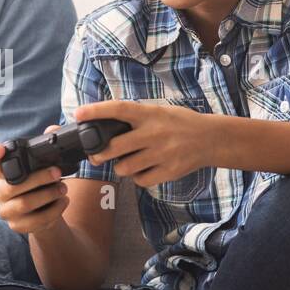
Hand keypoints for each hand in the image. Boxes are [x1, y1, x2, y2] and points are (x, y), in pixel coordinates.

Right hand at [0, 124, 69, 234]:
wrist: (44, 214)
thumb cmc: (40, 184)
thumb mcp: (42, 166)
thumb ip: (45, 147)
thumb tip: (52, 130)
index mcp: (1, 173)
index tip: (1, 149)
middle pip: (11, 186)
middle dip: (38, 179)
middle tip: (57, 173)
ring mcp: (6, 210)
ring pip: (24, 204)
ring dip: (48, 195)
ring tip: (64, 188)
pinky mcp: (17, 226)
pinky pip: (35, 220)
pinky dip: (54, 210)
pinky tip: (63, 201)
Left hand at [73, 99, 214, 187]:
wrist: (210, 138)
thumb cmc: (179, 123)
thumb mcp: (158, 112)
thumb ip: (135, 118)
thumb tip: (103, 126)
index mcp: (149, 114)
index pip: (118, 109)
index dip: (96, 111)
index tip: (78, 114)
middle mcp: (154, 133)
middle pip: (114, 147)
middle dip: (99, 154)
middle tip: (96, 156)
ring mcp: (161, 153)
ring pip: (125, 168)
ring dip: (121, 167)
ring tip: (128, 162)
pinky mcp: (168, 171)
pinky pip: (140, 180)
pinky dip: (138, 177)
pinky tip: (144, 169)